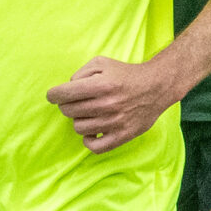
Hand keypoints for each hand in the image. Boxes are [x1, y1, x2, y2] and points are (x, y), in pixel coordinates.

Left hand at [47, 53, 177, 152]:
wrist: (156, 87)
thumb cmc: (126, 74)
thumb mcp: (102, 63)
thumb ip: (80, 73)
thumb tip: (67, 90)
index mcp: (101, 85)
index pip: (63, 93)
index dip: (53, 95)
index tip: (54, 96)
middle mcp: (107, 104)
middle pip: (68, 111)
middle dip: (67, 105)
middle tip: (75, 102)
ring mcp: (115, 122)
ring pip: (79, 128)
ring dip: (79, 120)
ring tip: (88, 114)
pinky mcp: (123, 135)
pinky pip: (95, 147)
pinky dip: (89, 140)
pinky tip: (93, 131)